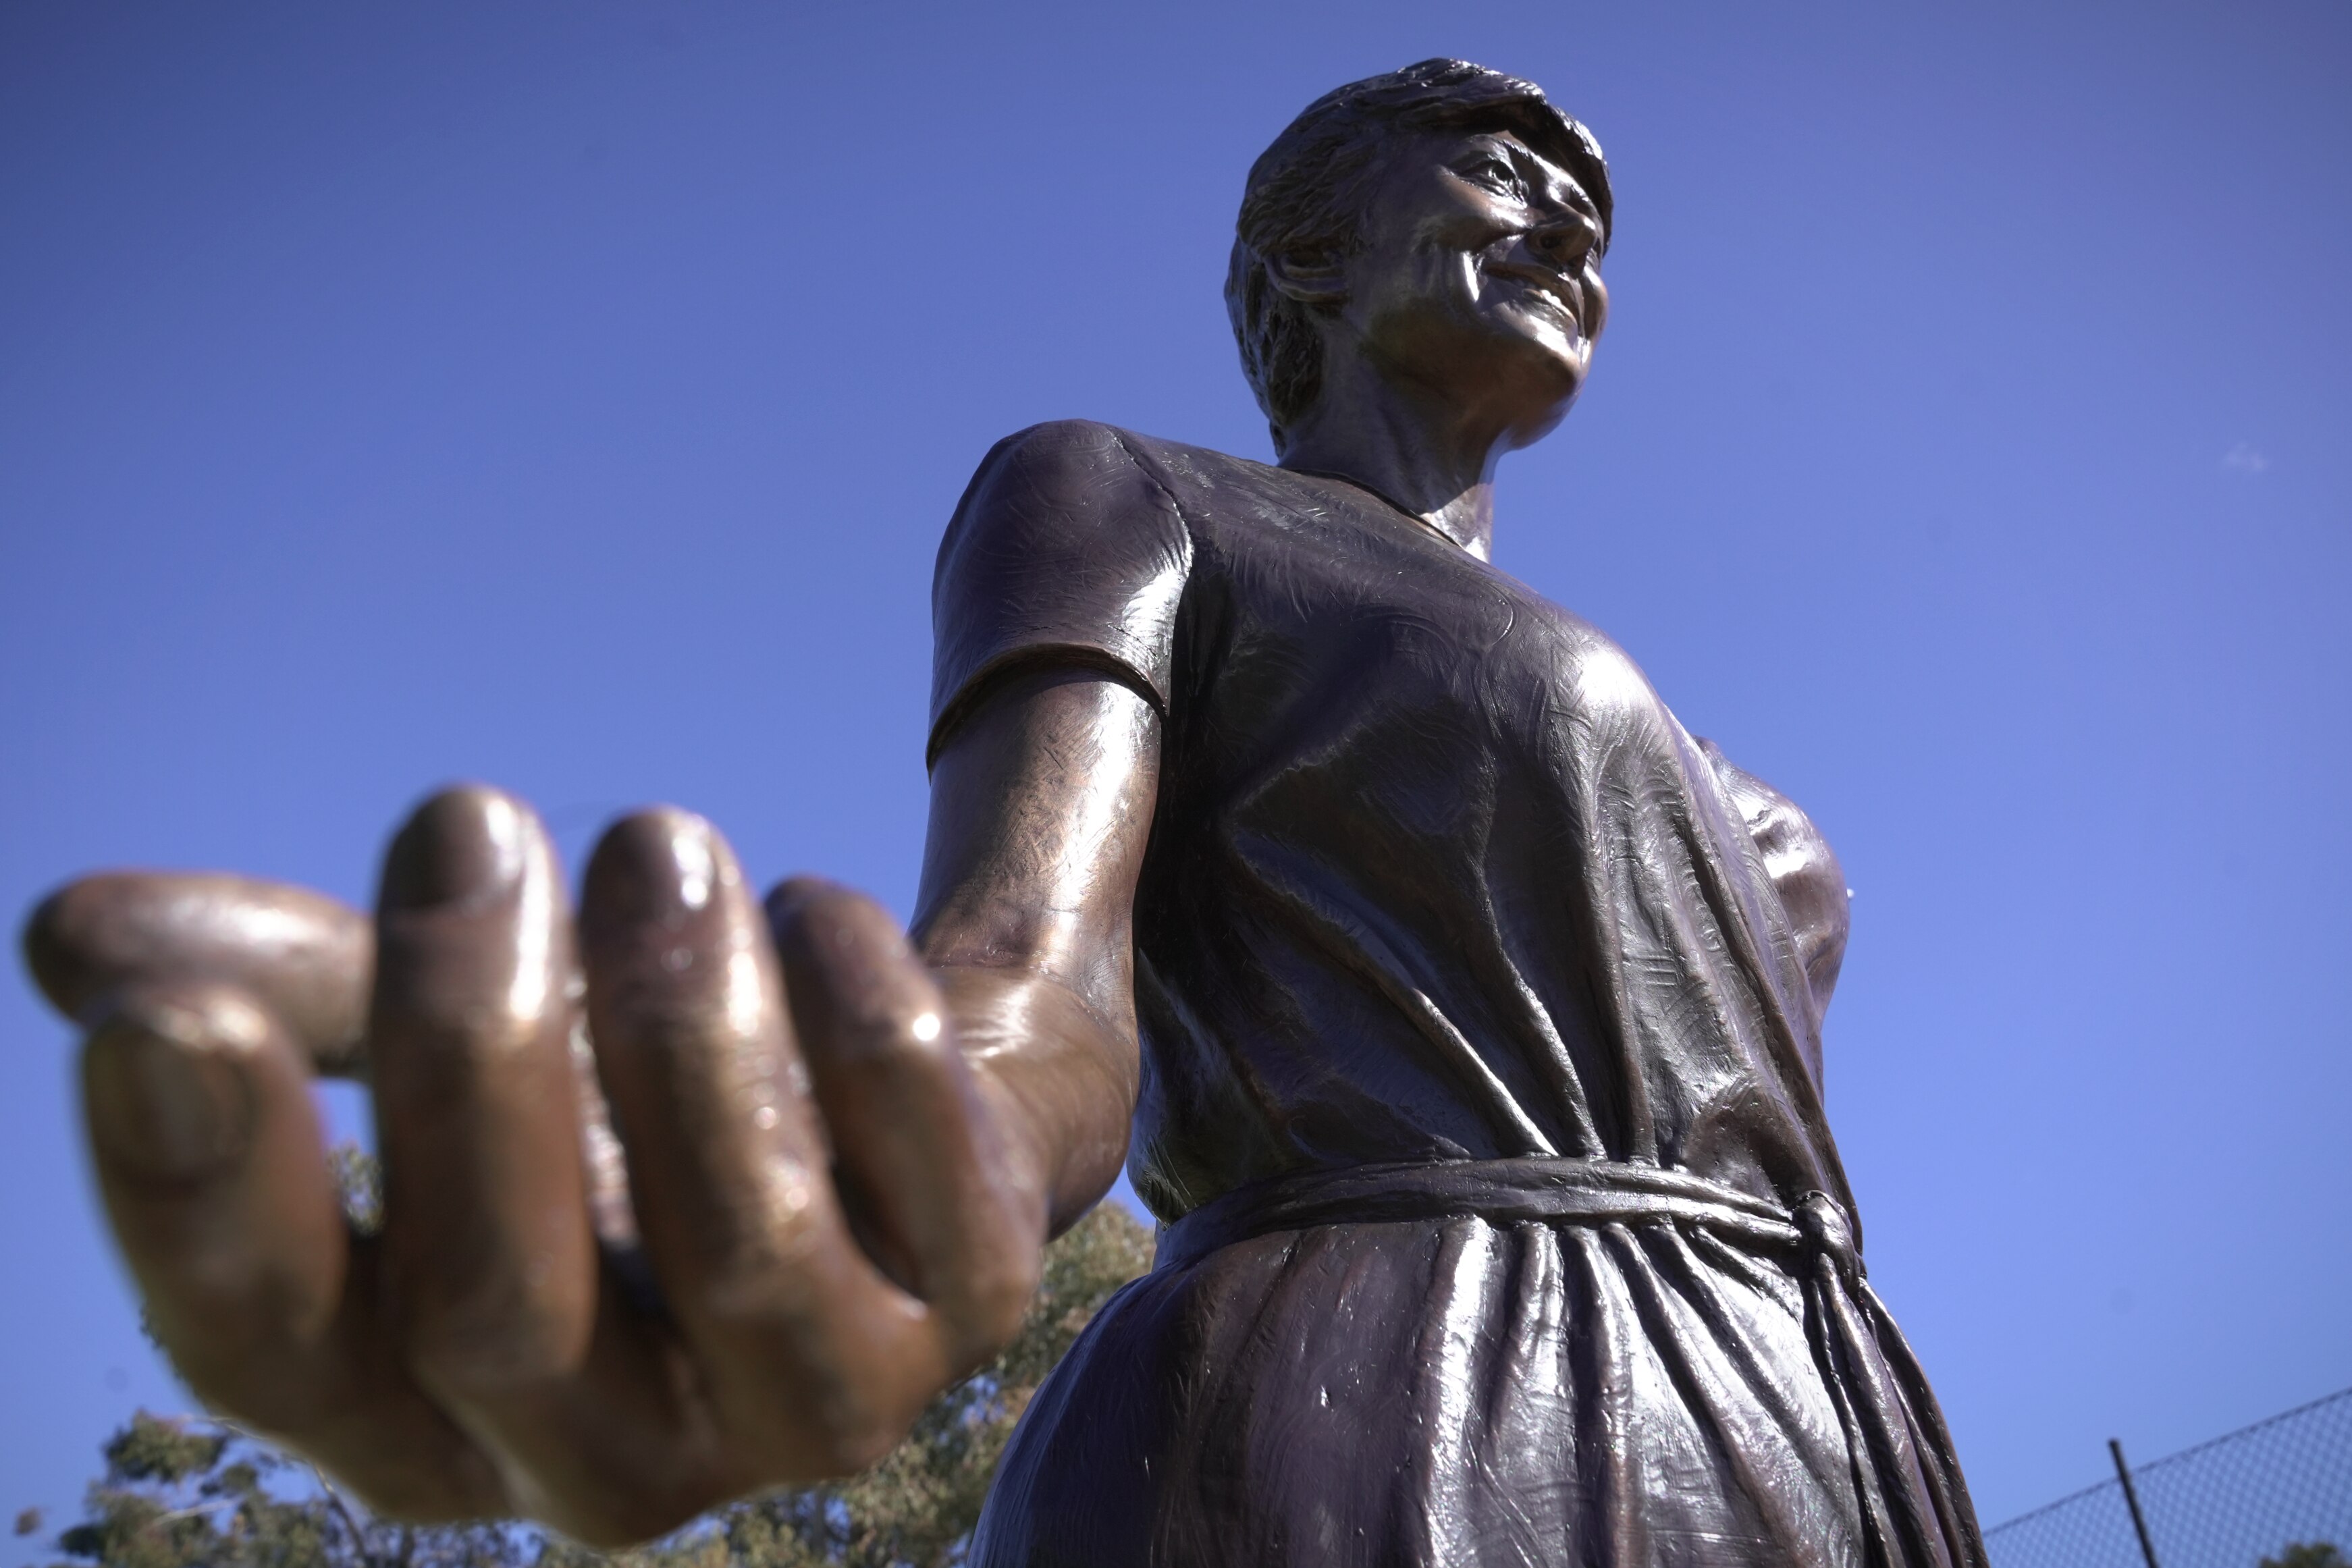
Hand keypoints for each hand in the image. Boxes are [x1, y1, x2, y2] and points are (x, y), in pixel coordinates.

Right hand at [22, 786, 1045, 1544]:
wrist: (902, 1085)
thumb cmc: (633, 1078)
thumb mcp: (466, 1036)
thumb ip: (300, 994)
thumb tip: (74, 938)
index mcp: (428, 1407)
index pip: (273, 1356)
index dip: (201, 1205)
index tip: (163, 1014)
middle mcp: (611, 1454)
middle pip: (496, 1309)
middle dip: (467, 1047)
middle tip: (465, 817)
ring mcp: (812, 1404)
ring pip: (741, 1249)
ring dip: (683, 1019)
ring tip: (656, 838)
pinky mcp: (977, 1308)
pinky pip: (922, 1163)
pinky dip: (862, 1011)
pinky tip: (814, 909)